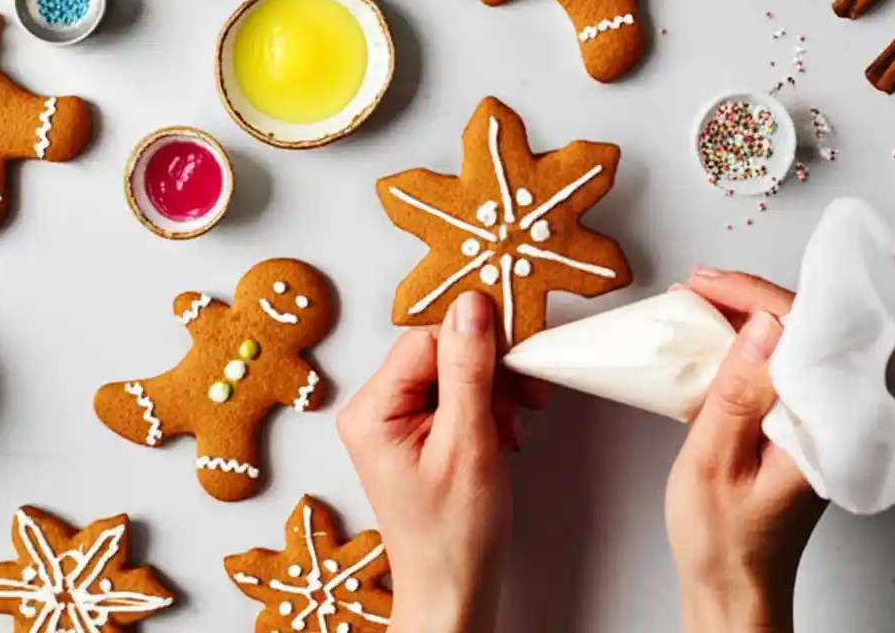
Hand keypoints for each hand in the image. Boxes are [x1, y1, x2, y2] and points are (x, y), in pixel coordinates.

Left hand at [338, 292, 546, 632]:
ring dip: (492, 393)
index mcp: (371, 410)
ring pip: (451, 373)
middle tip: (523, 399)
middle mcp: (373, 411)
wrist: (454, 587)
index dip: (475, 345)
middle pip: (438, 353)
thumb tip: (472, 307)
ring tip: (511, 429)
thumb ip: (469, 369)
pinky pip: (452, 398)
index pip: (425, 339)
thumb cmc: (453, 534)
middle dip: (487, 374)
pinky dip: (485, 410)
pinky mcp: (414, 434)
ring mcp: (393, 423)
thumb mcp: (468, 442)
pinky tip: (502, 434)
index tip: (515, 360)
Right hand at [666, 269, 826, 632]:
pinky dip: (747, 349)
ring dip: (746, 320)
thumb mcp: (714, 462)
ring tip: (698, 303)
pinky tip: (715, 342)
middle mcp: (833, 419)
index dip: (753, 296)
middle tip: (695, 286)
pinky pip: (781, 371)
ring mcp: (819, 422)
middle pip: (804, 332)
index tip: (706, 283)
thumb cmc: (724, 542)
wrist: (735, 589)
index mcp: (823, 426)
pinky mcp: (801, 427)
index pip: (804, 332)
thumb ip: (738, 393)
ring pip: (792, 348)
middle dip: (748, 298)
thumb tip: (760, 328)